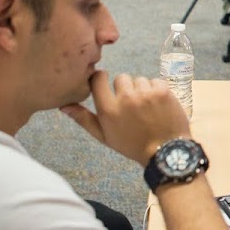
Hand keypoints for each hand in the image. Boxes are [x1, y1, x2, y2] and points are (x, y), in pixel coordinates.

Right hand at [60, 71, 191, 165]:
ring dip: (142, 90)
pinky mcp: (163, 91)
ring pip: (139, 80)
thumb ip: (84, 119)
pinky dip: (157, 90)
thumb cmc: (132, 145)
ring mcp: (146, 94)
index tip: (106, 85)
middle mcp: (126, 99)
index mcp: (108, 110)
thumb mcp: (104, 136)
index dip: (101, 79)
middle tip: (132, 106)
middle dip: (125, 88)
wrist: (166, 152)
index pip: (98, 78)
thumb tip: (64, 106)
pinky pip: (155, 81)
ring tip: (146, 109)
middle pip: (121, 78)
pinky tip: (158, 106)